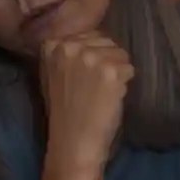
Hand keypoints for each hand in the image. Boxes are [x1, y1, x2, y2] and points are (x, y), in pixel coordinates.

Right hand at [40, 31, 134, 179]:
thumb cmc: (63, 113)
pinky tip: (110, 99)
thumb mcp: (52, 76)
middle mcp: (69, 46)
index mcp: (51, 45)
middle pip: (104, 41)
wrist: (72, 144)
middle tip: (92, 88)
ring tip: (100, 94)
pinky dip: (124, 84)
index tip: (82, 78)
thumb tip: (90, 39)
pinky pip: (129, 68)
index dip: (90, 55)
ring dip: (116, 72)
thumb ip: (65, 54)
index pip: (86, 34)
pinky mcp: (110, 70)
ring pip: (119, 53)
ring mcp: (90, 57)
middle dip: (104, 61)